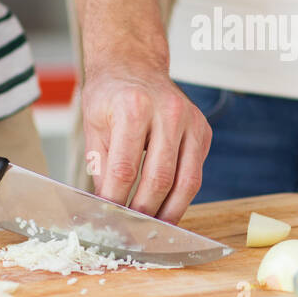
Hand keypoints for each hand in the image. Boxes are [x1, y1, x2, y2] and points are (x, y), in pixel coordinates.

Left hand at [80, 60, 211, 222]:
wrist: (134, 65)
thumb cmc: (111, 95)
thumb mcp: (94, 126)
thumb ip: (100, 167)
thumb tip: (105, 207)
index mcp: (134, 107)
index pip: (124, 169)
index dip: (115, 201)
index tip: (107, 220)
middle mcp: (168, 112)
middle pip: (159, 179)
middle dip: (143, 212)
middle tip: (130, 231)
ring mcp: (191, 121)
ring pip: (186, 182)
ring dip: (169, 212)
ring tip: (154, 229)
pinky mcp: (203, 131)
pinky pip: (195, 173)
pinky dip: (181, 196)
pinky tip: (167, 208)